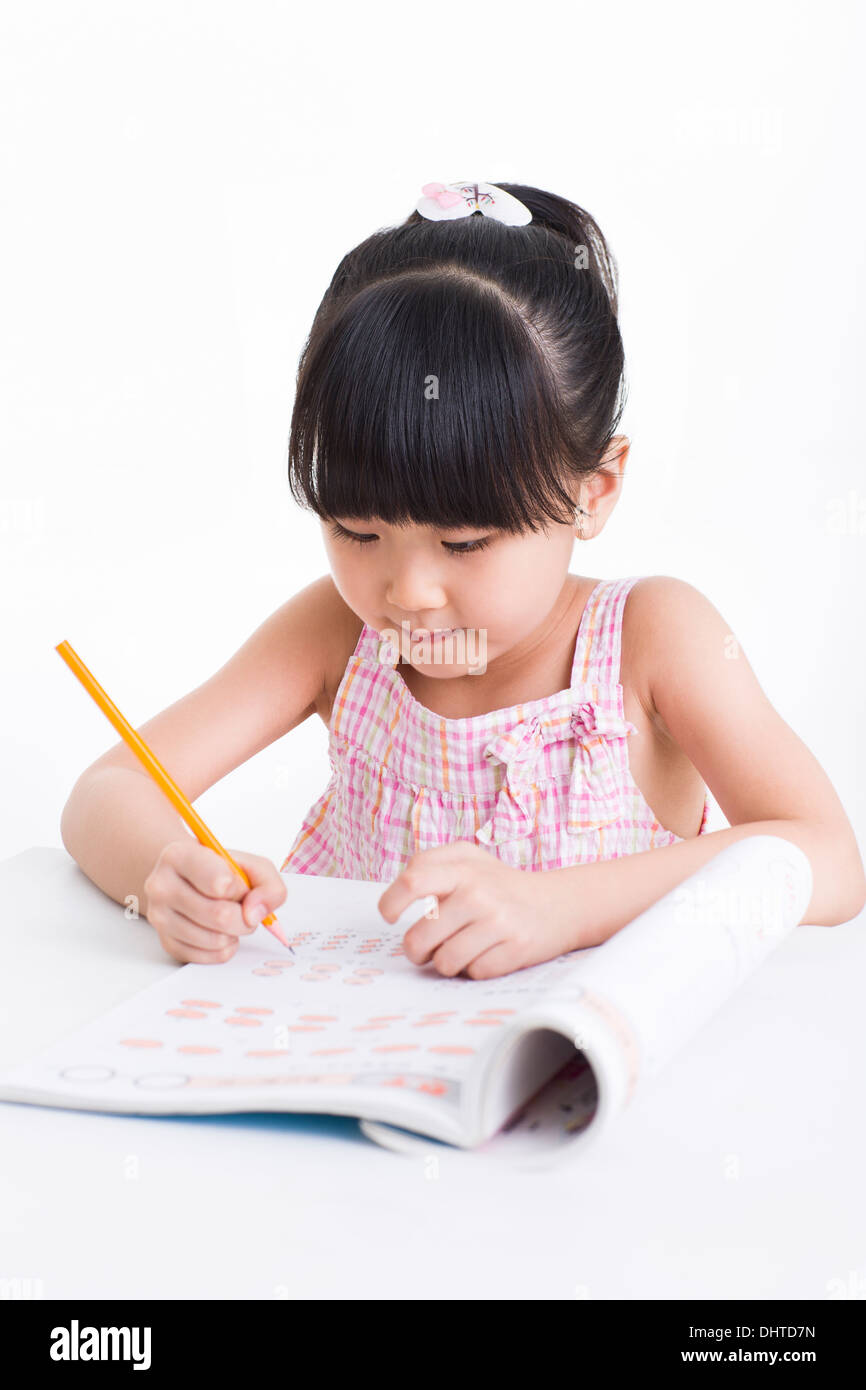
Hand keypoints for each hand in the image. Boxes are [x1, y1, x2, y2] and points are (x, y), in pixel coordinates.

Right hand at [144, 840, 287, 964]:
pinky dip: (226, 948)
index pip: (221, 883)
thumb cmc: (220, 871)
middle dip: (244, 917)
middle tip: (243, 909)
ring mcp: (159, 917)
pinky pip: (210, 957)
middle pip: (220, 916)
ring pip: (216, 940)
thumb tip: (254, 914)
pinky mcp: (167, 943)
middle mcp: (161, 885)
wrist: (189, 881)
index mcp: (178, 855)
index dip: (241, 889)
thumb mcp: (251, 865)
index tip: (238, 885)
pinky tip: (220, 931)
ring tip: (229, 917)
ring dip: (235, 933)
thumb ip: (268, 884)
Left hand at [377, 840, 578, 979]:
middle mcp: (479, 893)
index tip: (389, 916)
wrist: (558, 902)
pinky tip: (486, 952)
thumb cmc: (499, 884)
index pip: (412, 882)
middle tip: (425, 948)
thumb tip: (398, 891)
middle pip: (418, 940)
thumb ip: (429, 864)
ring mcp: (499, 922)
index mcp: (462, 868)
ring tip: (460, 948)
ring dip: (447, 962)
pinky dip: (474, 968)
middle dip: (416, 951)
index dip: (390, 903)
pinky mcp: (516, 949)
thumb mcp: (467, 859)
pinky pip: (473, 973)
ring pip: (444, 962)